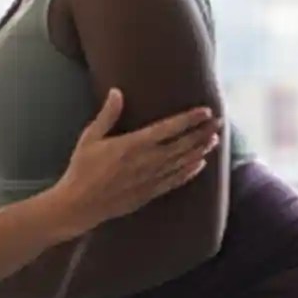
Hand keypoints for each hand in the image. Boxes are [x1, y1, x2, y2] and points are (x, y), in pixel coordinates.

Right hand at [51, 89, 219, 236]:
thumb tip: (117, 92)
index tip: (206, 111)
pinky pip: (176, 181)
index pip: (168, 128)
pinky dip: (190, 172)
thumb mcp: (89, 138)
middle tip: (219, 123)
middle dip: (202, 133)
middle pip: (183, 145)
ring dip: (200, 150)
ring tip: (214, 140)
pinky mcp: (150, 193)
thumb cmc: (81, 169)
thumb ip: (107, 115)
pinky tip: (199, 165)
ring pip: (183, 162)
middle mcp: (147, 161)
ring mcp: (151, 179)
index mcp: (133, 144)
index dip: (189, 119)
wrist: (79, 205)